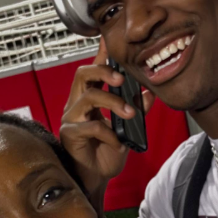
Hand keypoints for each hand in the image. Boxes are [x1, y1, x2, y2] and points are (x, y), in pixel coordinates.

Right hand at [61, 38, 154, 214]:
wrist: (96, 178)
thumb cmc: (106, 152)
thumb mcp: (127, 129)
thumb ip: (135, 110)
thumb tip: (148, 93)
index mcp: (90, 99)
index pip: (94, 71)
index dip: (101, 54)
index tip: (109, 39)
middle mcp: (77, 104)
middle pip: (82, 75)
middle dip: (103, 71)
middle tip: (121, 78)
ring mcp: (71, 118)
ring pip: (87, 97)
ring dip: (112, 103)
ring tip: (129, 113)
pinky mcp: (69, 134)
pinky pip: (89, 126)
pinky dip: (107, 132)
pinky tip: (116, 141)